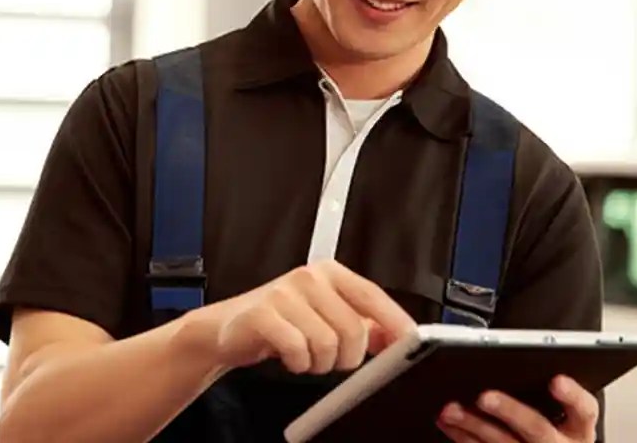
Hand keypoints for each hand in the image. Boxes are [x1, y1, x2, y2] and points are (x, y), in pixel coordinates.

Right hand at [184, 260, 417, 375]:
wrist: (227, 328)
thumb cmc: (280, 321)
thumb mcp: (324, 316)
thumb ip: (361, 323)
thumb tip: (395, 336)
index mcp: (329, 273)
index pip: (372, 295)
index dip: (394, 322)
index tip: (409, 343)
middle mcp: (309, 277)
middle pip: (352, 329)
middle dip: (347, 357)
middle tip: (331, 359)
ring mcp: (284, 293)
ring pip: (327, 344)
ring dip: (319, 363)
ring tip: (306, 356)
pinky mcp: (263, 314)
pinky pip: (298, 350)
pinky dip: (298, 364)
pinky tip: (290, 358)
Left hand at [437, 375, 597, 442]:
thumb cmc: (552, 428)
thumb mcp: (563, 414)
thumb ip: (546, 389)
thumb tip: (512, 355)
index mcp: (578, 429)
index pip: (584, 410)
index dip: (572, 395)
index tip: (555, 379)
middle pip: (538, 429)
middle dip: (510, 411)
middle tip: (485, 396)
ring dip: (473, 424)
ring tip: (451, 408)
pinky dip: (462, 436)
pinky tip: (449, 423)